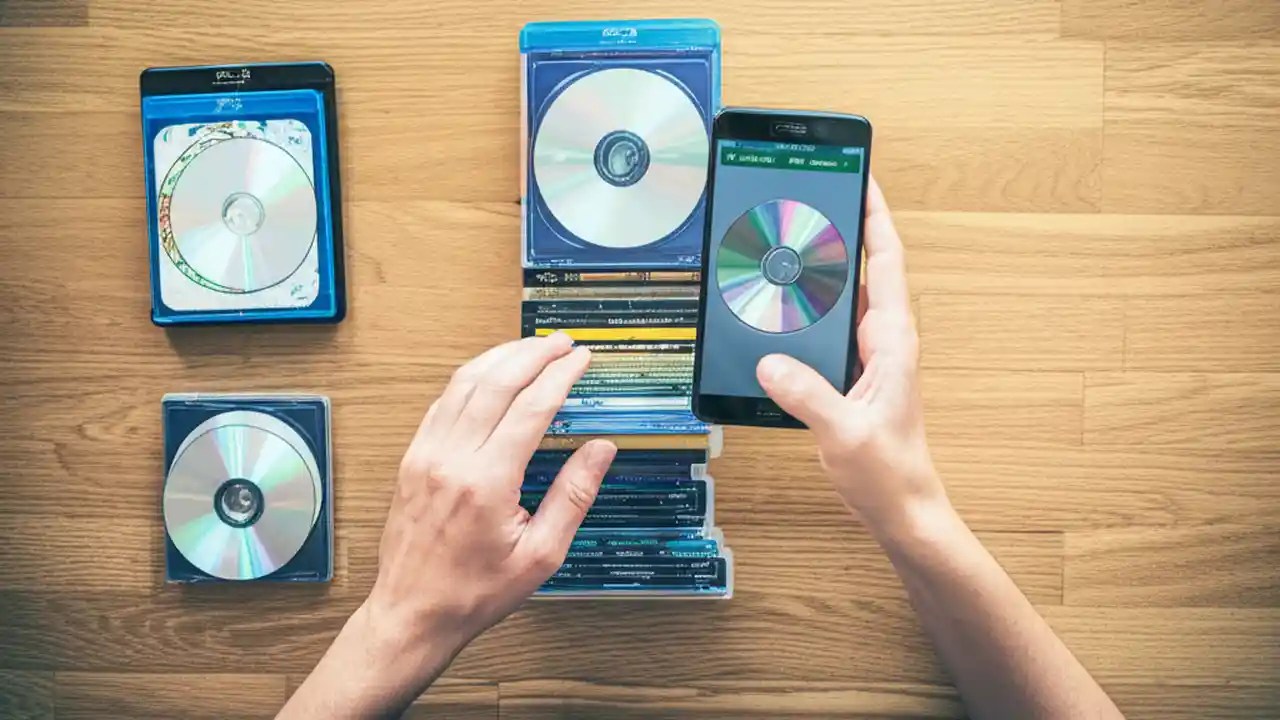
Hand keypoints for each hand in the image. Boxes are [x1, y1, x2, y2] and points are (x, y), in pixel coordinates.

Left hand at [296, 334, 616, 715]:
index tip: (580, 361)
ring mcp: (426, 455)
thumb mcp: (541, 554)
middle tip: (561, 344)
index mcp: (486, 482)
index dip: (560, 376)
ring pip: (463, 383)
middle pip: (496, 382)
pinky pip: (442, 403)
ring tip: (530, 349)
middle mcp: (451, 459)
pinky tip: (488, 376)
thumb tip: (600, 451)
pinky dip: (469, 379)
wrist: (414, 613)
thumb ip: (573, 496)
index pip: (531, 407)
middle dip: (533, 355)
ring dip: (500, 358)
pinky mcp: (412, 459)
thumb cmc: (473, 592)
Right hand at [756, 176, 944, 536]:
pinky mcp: (850, 375)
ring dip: (815, 274)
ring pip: (838, 299)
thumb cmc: (890, 474)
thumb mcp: (845, 432)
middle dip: (836, 230)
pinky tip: (776, 311)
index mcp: (891, 340)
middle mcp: (882, 340)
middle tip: (803, 200)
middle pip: (859, 268)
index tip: (859, 176)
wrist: (901, 508)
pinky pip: (824, 330)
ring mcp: (867, 356)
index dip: (873, 214)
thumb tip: (771, 362)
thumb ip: (807, 395)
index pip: (885, 259)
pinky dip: (803, 313)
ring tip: (781, 248)